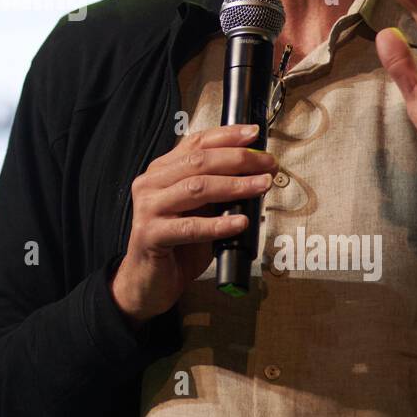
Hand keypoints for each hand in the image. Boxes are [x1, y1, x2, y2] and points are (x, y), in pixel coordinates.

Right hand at [111, 123, 277, 325]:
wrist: (148, 282)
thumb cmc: (177, 245)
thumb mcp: (199, 211)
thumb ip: (216, 190)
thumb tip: (256, 175)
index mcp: (162, 171)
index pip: (195, 143)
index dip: (227, 136)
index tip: (255, 134)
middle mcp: (151, 183)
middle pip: (198, 161)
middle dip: (238, 159)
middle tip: (267, 164)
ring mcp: (148, 208)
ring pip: (196, 188)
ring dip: (234, 185)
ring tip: (261, 186)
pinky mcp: (150, 234)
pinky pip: (190, 226)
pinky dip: (218, 224)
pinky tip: (241, 223)